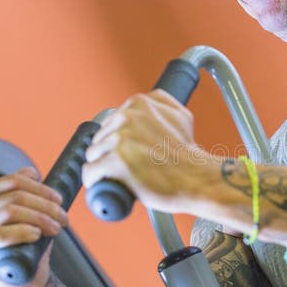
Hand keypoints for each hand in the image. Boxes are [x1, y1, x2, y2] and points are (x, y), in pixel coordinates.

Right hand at [0, 167, 67, 286]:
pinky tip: (37, 235)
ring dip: (39, 217)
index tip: (58, 199)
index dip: (39, 187)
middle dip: (44, 205)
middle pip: (13, 197)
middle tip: (63, 217)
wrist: (29, 280)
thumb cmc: (30, 246)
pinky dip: (22, 231)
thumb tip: (30, 172)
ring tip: (56, 228)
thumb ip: (26, 194)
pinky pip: (0, 235)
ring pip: (8, 212)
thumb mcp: (29, 215)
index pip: (11, 181)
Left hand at [82, 89, 212, 212]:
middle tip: (126, 166)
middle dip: (107, 153)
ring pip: (93, 154)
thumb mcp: (181, 115)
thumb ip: (162, 101)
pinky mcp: (115, 162)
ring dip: (101, 167)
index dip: (116, 140)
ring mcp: (120, 140)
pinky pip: (90, 172)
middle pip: (99, 137)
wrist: (196, 178)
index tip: (125, 152)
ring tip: (118, 176)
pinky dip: (94, 181)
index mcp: (139, 104)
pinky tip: (102, 184)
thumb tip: (146, 102)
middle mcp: (127, 117)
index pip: (110, 122)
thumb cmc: (188, 153)